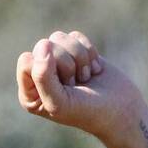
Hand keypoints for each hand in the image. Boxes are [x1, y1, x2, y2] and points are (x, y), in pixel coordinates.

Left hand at [16, 29, 147, 147]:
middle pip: (44, 46)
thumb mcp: (60, 102)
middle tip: (77, 85)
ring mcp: (57, 63)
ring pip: (59, 38)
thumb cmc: (88, 112)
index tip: (64, 86)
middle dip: (67, 63)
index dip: (48, 68)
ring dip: (79, 57)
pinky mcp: (75, 52)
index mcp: (29, 94)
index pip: (26, 60)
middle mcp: (39, 77)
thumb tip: (43, 45)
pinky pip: (75, 36)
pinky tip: (93, 71)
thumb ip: (42, 77)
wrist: (121, 110)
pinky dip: (89, 52)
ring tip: (85, 78)